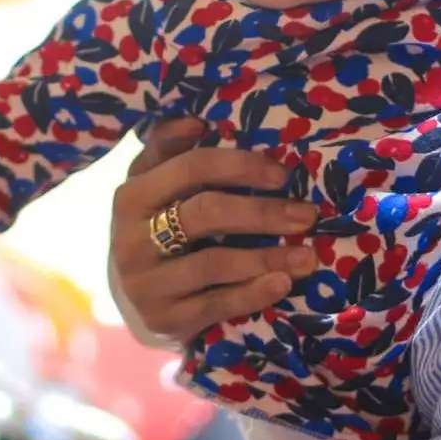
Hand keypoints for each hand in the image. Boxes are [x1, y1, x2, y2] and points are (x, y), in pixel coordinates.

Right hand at [110, 121, 317, 343]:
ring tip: (309, 256)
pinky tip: (282, 283)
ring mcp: (146, 283)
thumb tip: (195, 120)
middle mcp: (132, 240)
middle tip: (306, 215)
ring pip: (215, 263)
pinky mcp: (164, 319)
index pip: (190, 169)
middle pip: (205, 213)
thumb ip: (168, 150)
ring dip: (268, 257)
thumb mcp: (152, 187)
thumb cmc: (154, 228)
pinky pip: (217, 304)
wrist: (131, 297)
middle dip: (263, 212)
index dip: (240, 167)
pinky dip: (254, 293)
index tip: (282, 174)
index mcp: (132, 196)